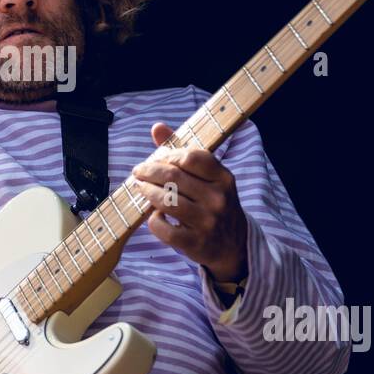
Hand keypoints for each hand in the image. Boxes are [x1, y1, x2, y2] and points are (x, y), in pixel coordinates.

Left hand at [131, 122, 247, 282]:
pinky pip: (164, 228)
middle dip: (149, 171)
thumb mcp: (210, 179)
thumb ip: (184, 152)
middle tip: (138, 171)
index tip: (157, 159)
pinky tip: (155, 215)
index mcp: (223, 178)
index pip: (191, 157)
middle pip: (173, 177)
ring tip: (141, 188)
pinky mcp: (195, 243)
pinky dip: (154, 220)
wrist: (235, 246)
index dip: (168, 155)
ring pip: (166, 201)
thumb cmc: (215, 205)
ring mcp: (207, 222)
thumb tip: (157, 127)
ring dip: (147, 192)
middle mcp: (217, 199)